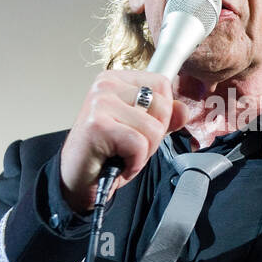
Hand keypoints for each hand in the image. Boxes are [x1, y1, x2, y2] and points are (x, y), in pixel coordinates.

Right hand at [59, 70, 190, 212]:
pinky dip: (134, 162)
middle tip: (129, 146)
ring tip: (122, 154)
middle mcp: (106, 85)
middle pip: (162, 106)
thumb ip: (164, 119)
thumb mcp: (142, 133)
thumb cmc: (106, 155)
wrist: (79, 181)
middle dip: (154, 136)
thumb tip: (183, 109)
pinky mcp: (98, 125)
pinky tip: (118, 163)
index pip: (162, 84)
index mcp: (117, 79)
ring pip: (153, 128)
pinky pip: (139, 144)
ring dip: (143, 152)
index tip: (139, 129)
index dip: (162, 114)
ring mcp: (100, 102)